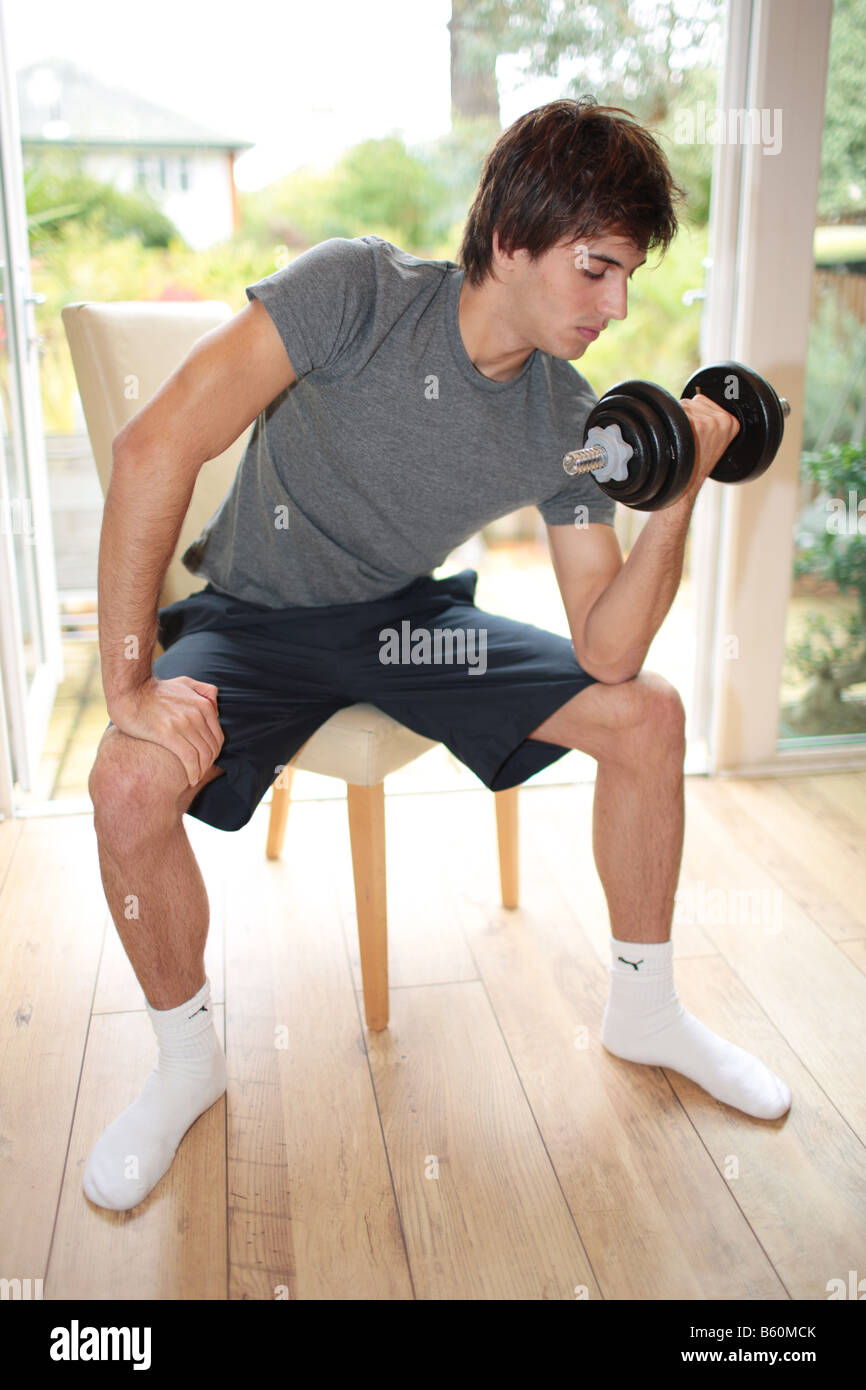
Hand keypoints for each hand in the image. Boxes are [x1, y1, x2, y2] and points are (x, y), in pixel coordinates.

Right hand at [108, 675, 223, 786]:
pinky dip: (194, 771)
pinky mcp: (168, 733)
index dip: (214, 753)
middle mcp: (196, 713)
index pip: (217, 736)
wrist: (128, 691)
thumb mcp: (183, 683)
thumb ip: (202, 691)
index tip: (205, 762)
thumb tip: (215, 706)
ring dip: (202, 771)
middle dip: (208, 764)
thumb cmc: (153, 690)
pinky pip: (189, 758)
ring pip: (203, 754)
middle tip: (200, 773)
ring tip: (195, 779)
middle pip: (212, 747)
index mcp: (203, 704)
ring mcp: (183, 723)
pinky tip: (191, 780)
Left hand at [679, 390, 740, 494]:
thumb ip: (711, 419)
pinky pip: (674, 413)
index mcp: (732, 422)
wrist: (686, 485)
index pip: (702, 400)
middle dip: (686, 418)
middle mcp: (723, 421)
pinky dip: (671, 425)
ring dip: (678, 422)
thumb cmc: (696, 465)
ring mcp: (710, 422)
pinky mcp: (696, 424)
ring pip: (682, 406)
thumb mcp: (714, 440)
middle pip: (691, 402)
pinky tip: (678, 441)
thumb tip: (696, 400)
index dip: (695, 417)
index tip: (698, 435)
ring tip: (684, 442)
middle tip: (690, 441)